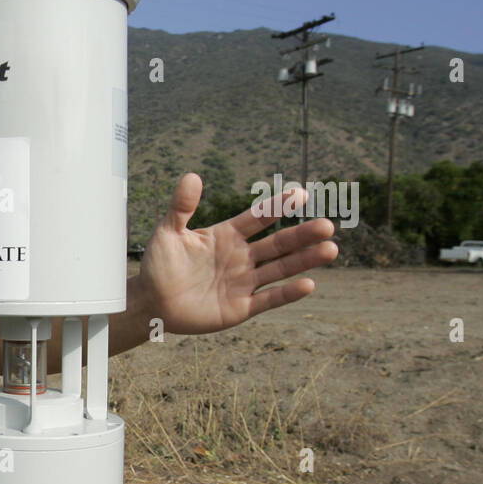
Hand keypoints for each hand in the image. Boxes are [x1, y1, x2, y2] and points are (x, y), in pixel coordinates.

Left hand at [138, 173, 338, 334]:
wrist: (151, 302)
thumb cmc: (159, 266)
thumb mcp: (167, 233)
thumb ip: (181, 207)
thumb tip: (192, 176)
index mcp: (227, 236)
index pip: (258, 218)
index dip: (277, 206)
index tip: (300, 194)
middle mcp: (241, 257)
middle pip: (278, 243)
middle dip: (302, 235)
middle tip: (327, 225)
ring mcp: (243, 282)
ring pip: (280, 269)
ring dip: (305, 260)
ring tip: (331, 249)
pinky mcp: (241, 307)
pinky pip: (269, 299)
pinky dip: (288, 293)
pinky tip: (309, 284)